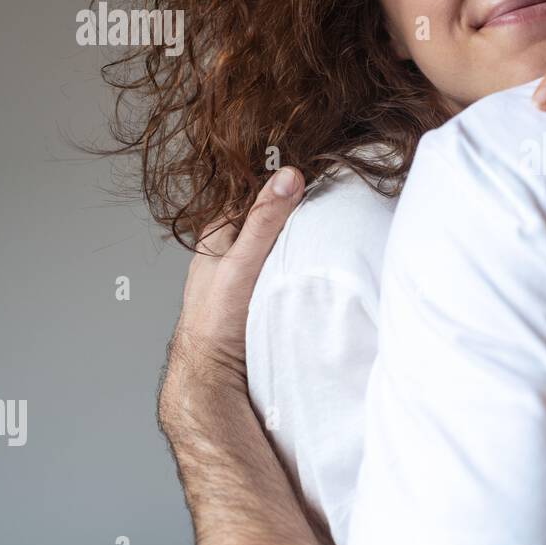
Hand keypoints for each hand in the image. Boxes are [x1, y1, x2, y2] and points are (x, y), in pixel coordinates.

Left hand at [159, 167, 303, 426]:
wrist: (216, 376)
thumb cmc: (215, 321)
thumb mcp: (241, 263)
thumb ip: (265, 221)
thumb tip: (288, 176)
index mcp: (217, 234)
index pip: (253, 192)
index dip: (281, 179)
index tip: (314, 168)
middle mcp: (231, 249)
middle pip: (268, 216)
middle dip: (294, 205)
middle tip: (329, 193)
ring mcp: (247, 272)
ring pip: (278, 241)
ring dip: (300, 234)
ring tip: (329, 222)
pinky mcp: (261, 292)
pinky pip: (285, 265)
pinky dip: (300, 259)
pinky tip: (317, 260)